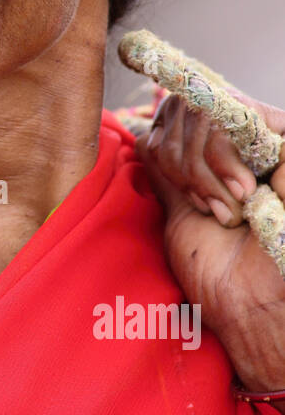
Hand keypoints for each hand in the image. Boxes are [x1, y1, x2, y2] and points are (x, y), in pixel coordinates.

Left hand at [133, 91, 284, 411]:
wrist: (253, 306)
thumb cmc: (217, 272)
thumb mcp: (181, 212)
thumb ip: (168, 168)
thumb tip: (145, 129)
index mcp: (221, 157)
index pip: (178, 112)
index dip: (169, 151)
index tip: (188, 198)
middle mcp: (247, 145)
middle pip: (189, 108)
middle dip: (186, 164)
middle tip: (212, 208)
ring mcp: (269, 147)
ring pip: (209, 114)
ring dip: (206, 172)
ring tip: (232, 212)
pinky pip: (243, 120)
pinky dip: (225, 165)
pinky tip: (246, 200)